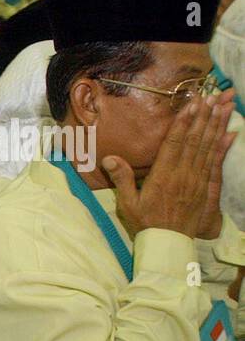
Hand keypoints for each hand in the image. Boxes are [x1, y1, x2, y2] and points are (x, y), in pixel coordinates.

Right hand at [100, 93, 235, 239]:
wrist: (168, 243)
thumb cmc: (145, 222)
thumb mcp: (127, 203)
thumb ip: (121, 178)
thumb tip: (109, 158)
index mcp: (163, 177)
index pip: (175, 144)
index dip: (183, 122)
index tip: (191, 104)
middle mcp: (183, 175)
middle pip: (195, 141)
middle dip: (203, 117)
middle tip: (211, 96)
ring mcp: (197, 180)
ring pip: (208, 148)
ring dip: (216, 125)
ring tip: (222, 106)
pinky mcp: (205, 187)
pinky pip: (216, 162)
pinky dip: (224, 146)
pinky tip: (230, 132)